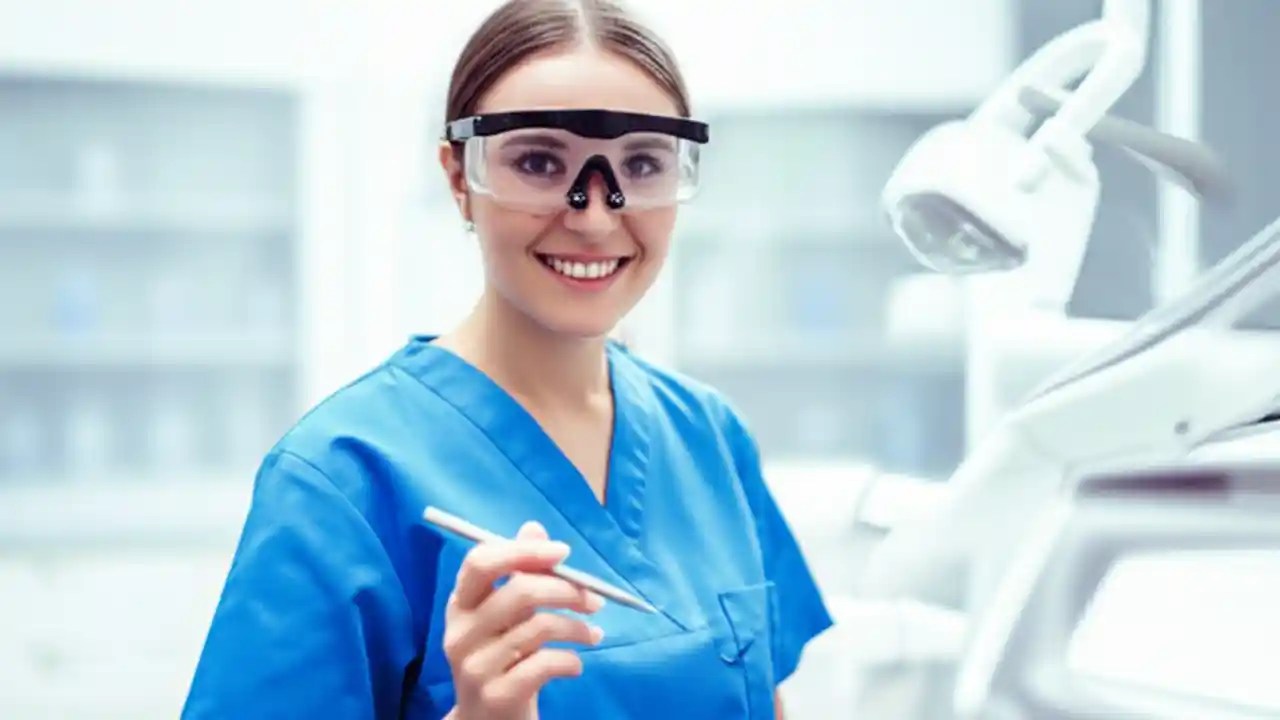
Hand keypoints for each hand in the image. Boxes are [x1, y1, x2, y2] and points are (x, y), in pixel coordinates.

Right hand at [444, 521, 604, 719]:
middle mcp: (460, 632)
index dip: (523, 551)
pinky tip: (576, 663)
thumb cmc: (503, 657)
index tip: (563, 552)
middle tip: (594, 600)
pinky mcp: (496, 695)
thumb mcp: (509, 615)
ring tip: (593, 634)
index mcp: (461, 603)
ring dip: (577, 628)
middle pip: (518, 592)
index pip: (480, 562)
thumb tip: (534, 528)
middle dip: (566, 590)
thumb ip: (521, 572)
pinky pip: (544, 665)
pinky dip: (570, 660)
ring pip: (539, 628)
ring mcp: (474, 666)